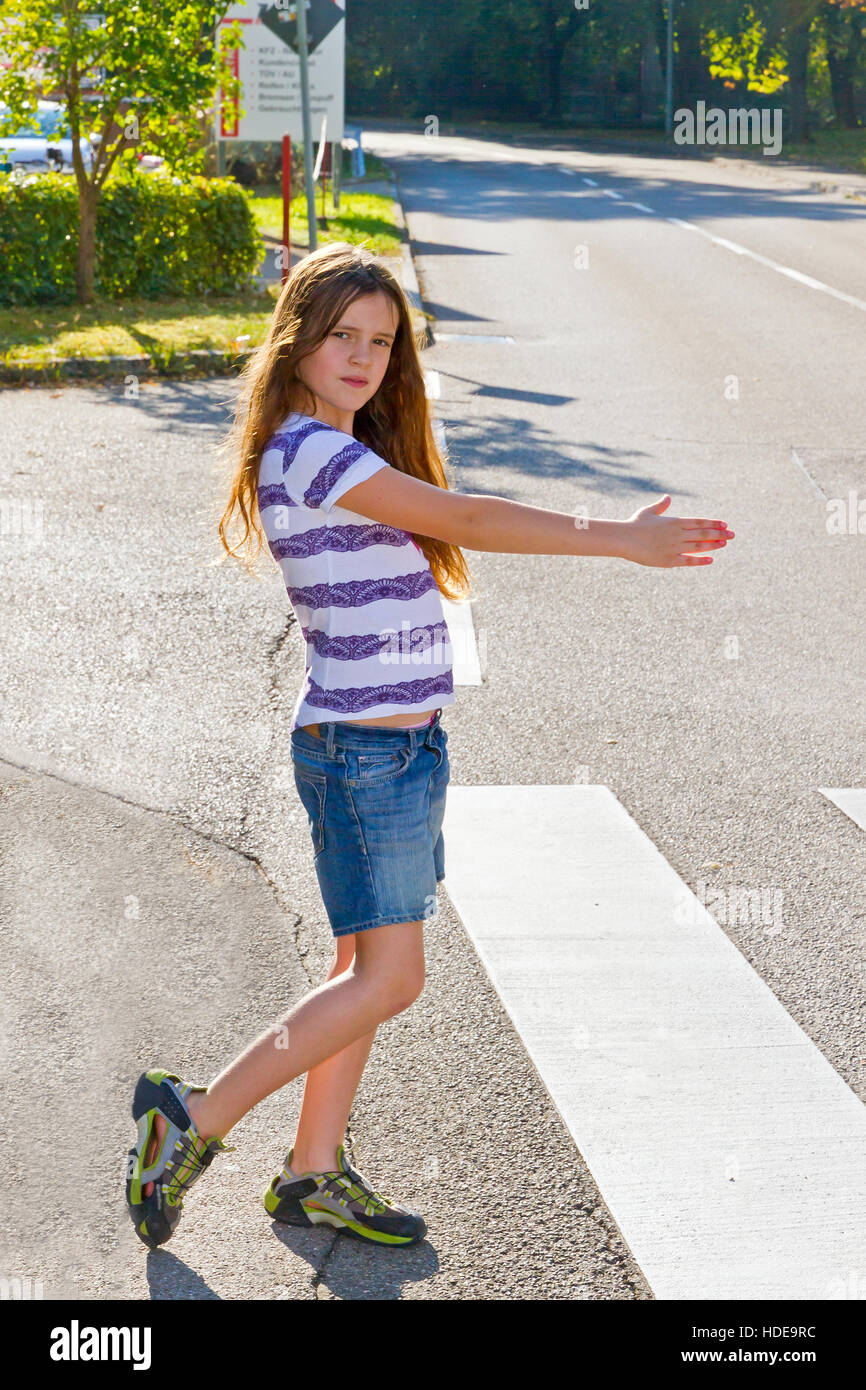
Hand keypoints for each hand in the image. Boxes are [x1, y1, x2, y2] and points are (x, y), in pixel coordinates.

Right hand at [619, 495, 734, 567]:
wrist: (624, 539)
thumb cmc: (634, 524)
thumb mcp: (648, 512)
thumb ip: (661, 506)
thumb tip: (668, 498)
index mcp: (675, 522)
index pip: (699, 522)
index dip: (713, 523)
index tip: (725, 524)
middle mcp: (678, 534)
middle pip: (704, 534)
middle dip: (720, 533)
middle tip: (733, 534)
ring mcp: (674, 547)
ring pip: (699, 546)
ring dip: (714, 545)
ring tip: (725, 544)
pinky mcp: (669, 560)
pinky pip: (688, 561)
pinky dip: (700, 560)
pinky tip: (711, 560)